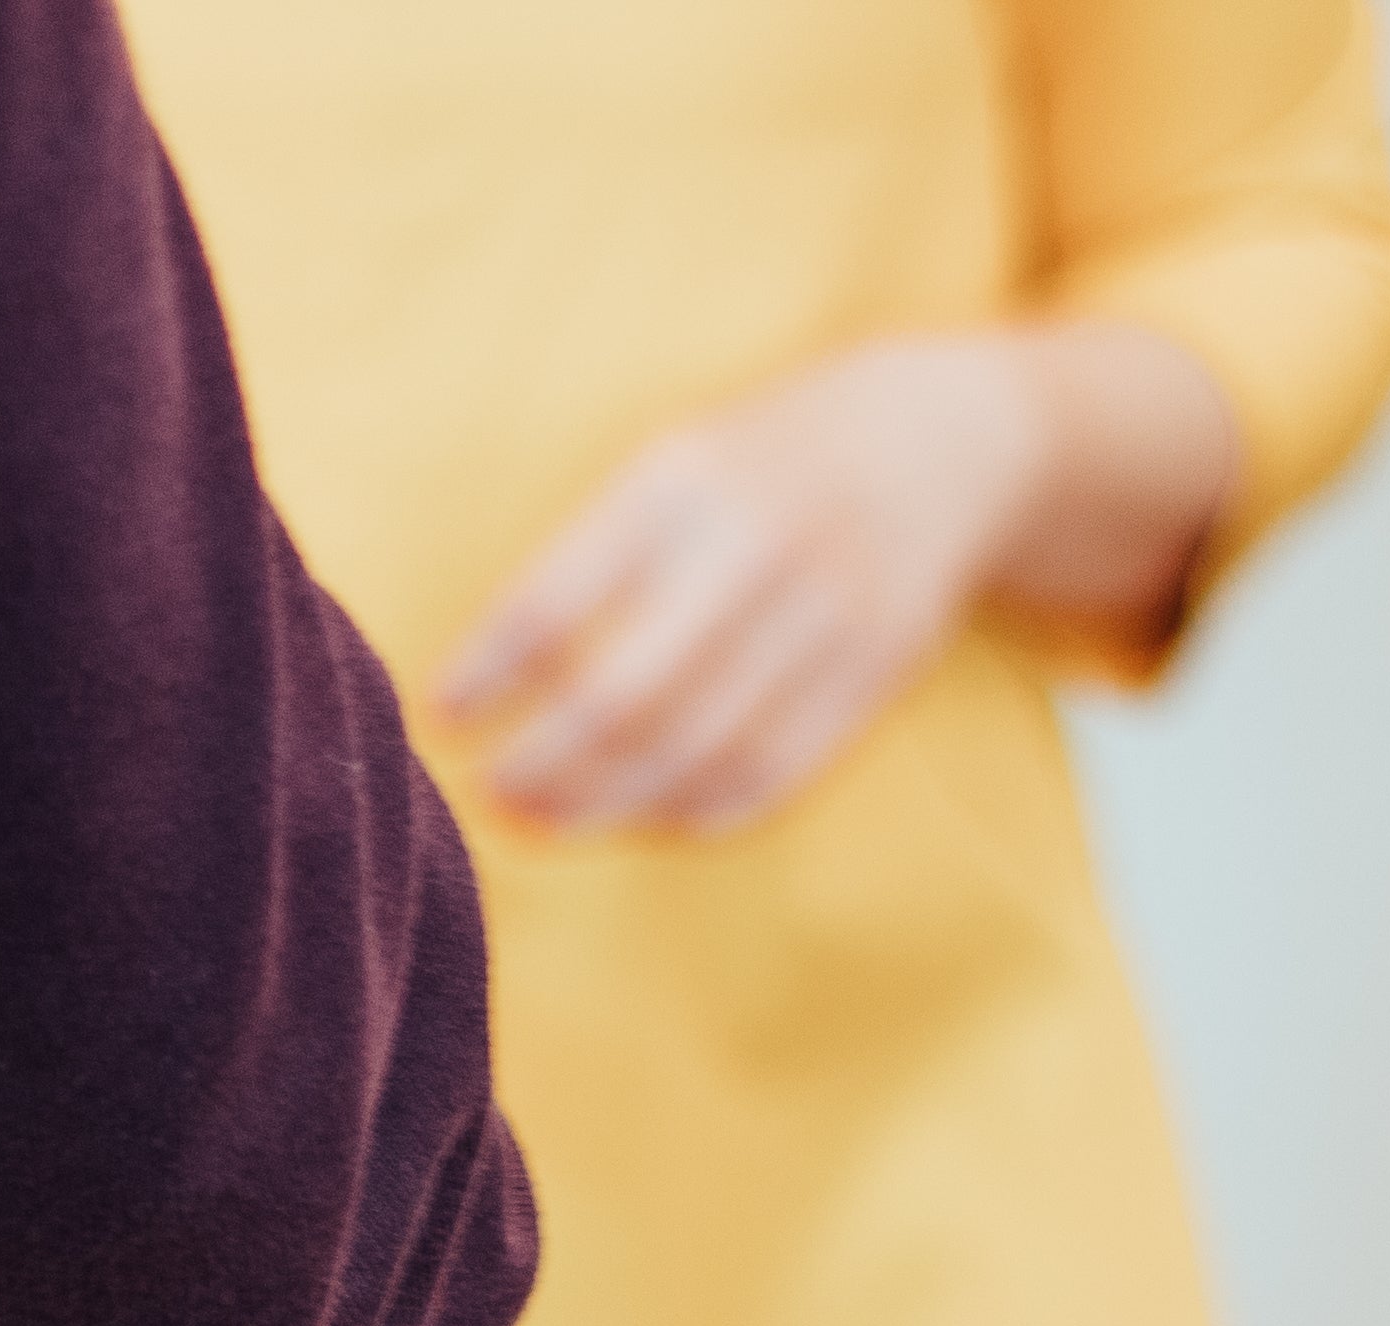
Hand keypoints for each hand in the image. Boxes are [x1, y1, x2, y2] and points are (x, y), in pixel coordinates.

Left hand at [441, 321, 1234, 836]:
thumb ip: (596, 551)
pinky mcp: (875, 675)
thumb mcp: (678, 461)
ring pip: (697, 749)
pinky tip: (646, 818)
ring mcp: (825, 617)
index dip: (489, 675)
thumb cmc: (767, 463)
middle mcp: (756, 549)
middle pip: (625, 696)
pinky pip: (773, 771)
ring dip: (609, 804)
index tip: (443, 717)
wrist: (947, 440)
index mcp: (682, 482)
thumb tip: (490, 671)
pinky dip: (698, 811)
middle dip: (543, 763)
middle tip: (491, 795)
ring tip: (548, 821)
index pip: (555, 601)